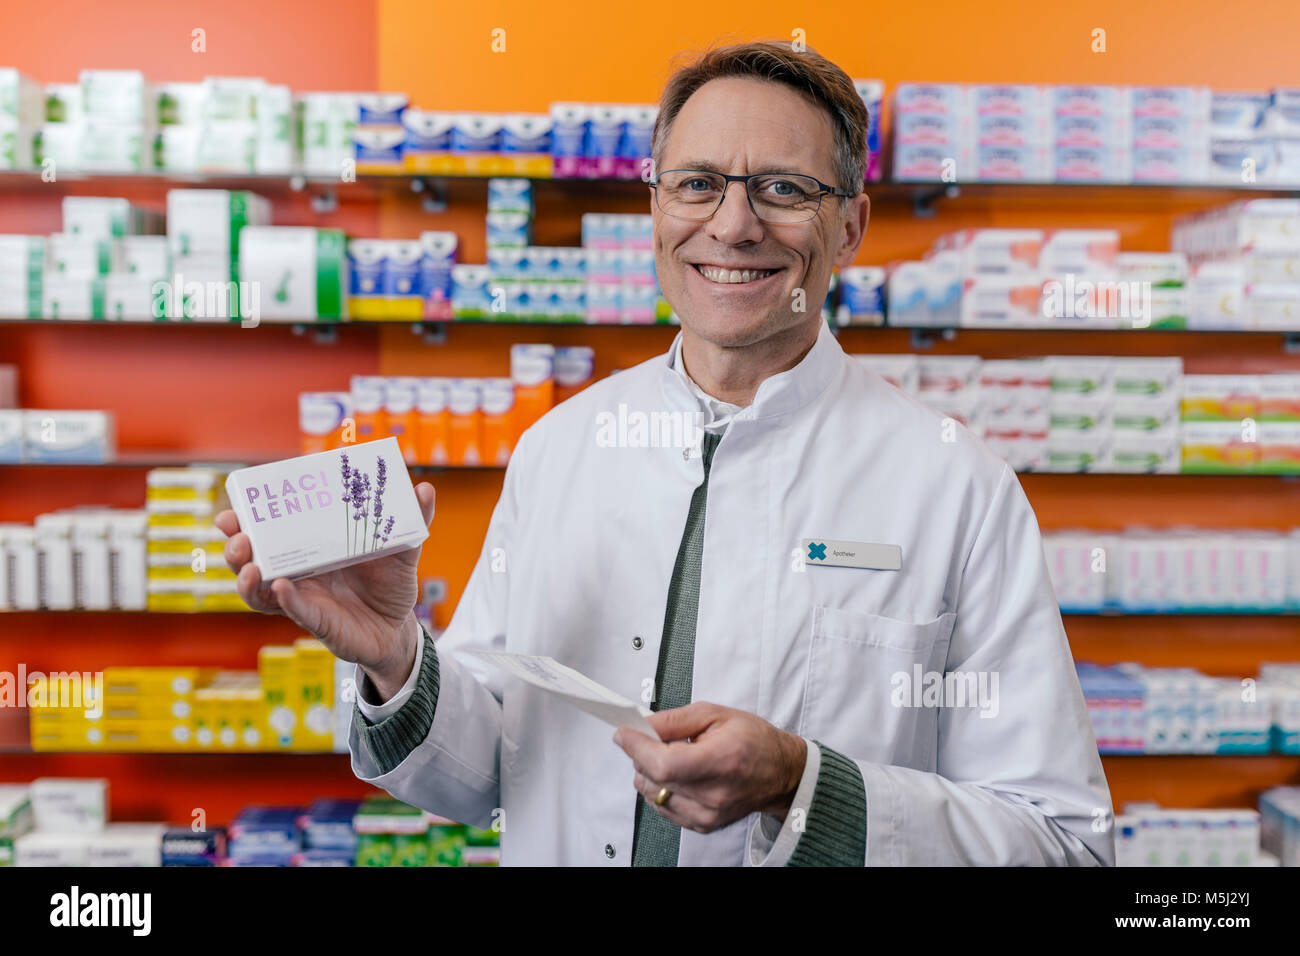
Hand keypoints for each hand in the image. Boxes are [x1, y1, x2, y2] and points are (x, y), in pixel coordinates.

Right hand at [215, 481, 435, 699]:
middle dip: (236, 546)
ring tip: (248, 565)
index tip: (234, 506)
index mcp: (310, 547)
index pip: (268, 530)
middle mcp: (298, 571)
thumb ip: (411, 519)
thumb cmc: (390, 583)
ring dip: (246, 578)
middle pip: (250, 559)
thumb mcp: (402, 548)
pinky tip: (282, 587)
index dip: (246, 519)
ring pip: (260, 590)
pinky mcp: (316, 620)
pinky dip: (286, 600)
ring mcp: (303, 597)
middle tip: (237, 534)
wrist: (399, 627)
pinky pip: (294, 611)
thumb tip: (424, 489)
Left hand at [613, 702, 806, 832]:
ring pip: (653, 794)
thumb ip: (674, 720)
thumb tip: (642, 724)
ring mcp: (708, 814)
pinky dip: (661, 788)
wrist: (780, 773)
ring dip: (649, 772)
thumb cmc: (754, 740)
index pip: (664, 763)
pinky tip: (677, 773)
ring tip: (669, 755)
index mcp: (720, 760)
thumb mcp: (716, 714)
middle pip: (654, 779)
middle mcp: (714, 793)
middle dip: (640, 755)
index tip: (624, 734)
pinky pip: (663, 807)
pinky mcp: (703, 825)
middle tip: (647, 738)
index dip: (637, 748)